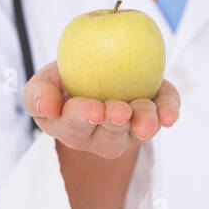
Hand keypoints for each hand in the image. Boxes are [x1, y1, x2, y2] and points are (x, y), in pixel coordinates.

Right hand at [22, 60, 179, 159]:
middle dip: (115, 123)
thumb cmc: (63, 83)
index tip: (94, 109)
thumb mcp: (43, 84)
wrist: (94, 72)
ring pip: (137, 131)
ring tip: (146, 117)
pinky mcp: (151, 116)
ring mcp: (128, 131)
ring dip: (144, 122)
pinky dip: (168, 112)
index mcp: (69, 128)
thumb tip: (48, 107)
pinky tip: (170, 115)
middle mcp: (100, 136)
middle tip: (119, 111)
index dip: (84, 117)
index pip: (74, 125)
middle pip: (110, 134)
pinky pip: (162, 116)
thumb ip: (37, 94)